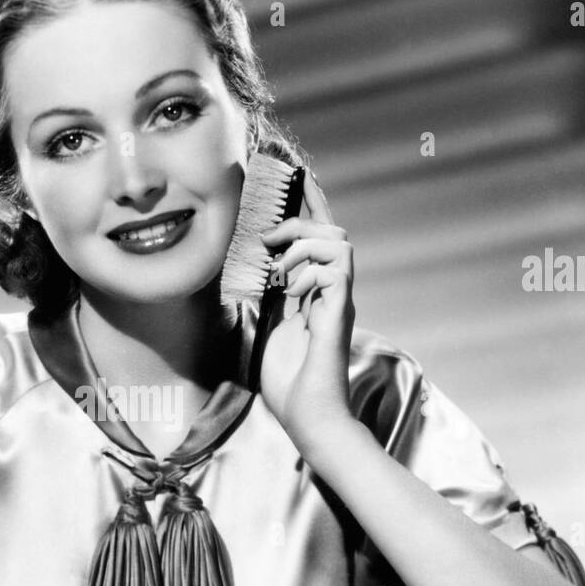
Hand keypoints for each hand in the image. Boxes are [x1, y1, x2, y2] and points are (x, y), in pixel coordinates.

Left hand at [257, 170, 354, 457]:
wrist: (307, 415)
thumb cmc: (286, 380)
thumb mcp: (261, 325)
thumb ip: (259, 293)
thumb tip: (244, 262)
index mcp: (311, 290)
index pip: (312, 237)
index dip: (304, 203)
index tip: (287, 171)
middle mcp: (330, 289)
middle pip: (331, 228)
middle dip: (301, 214)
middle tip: (268, 229)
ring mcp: (338, 298)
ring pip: (338, 239)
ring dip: (301, 243)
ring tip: (276, 267)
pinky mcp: (341, 309)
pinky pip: (336, 265)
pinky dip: (308, 268)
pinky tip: (289, 291)